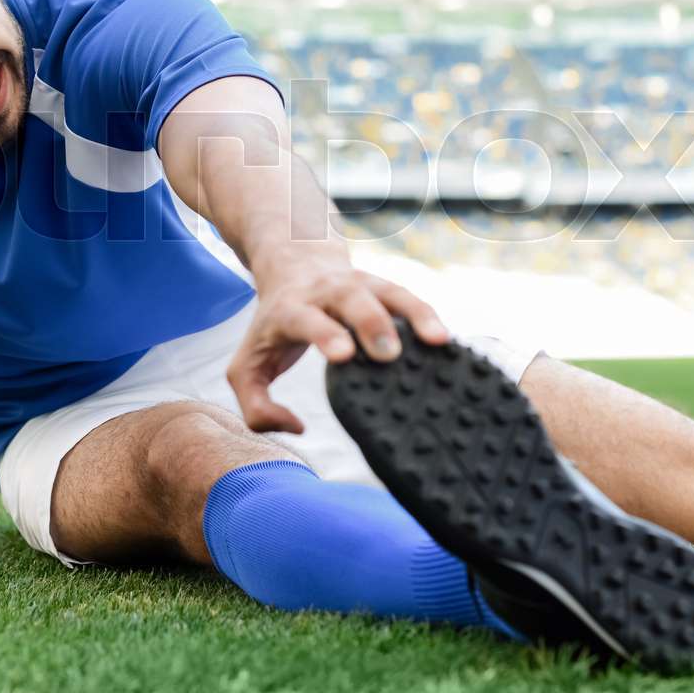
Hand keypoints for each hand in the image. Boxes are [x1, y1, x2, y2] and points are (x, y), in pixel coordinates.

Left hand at [229, 252, 449, 432]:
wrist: (294, 264)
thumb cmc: (273, 327)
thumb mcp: (248, 366)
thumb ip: (256, 407)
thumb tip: (296, 427)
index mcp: (291, 309)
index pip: (306, 319)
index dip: (324, 334)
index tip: (344, 355)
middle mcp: (326, 292)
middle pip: (349, 299)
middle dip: (370, 322)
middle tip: (388, 354)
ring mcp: (359, 285)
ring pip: (387, 291)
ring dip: (411, 313)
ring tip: (436, 340)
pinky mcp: (383, 287)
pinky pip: (409, 297)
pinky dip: (427, 314)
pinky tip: (445, 338)